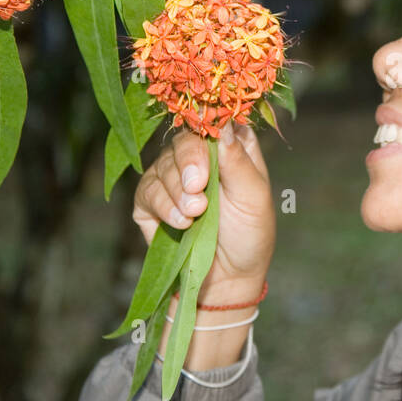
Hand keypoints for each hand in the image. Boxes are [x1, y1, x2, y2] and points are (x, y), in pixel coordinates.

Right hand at [132, 123, 274, 295]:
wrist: (228, 278)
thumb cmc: (249, 234)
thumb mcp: (254, 197)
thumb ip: (238, 161)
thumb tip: (225, 123)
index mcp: (229, 148)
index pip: (214, 122)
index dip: (208, 130)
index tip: (210, 147)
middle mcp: (200, 157)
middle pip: (184, 141)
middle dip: (189, 165)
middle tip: (199, 191)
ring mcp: (173, 177)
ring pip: (162, 166)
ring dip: (178, 193)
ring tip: (197, 215)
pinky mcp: (151, 200)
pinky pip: (147, 191)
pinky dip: (164, 207)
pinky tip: (182, 224)